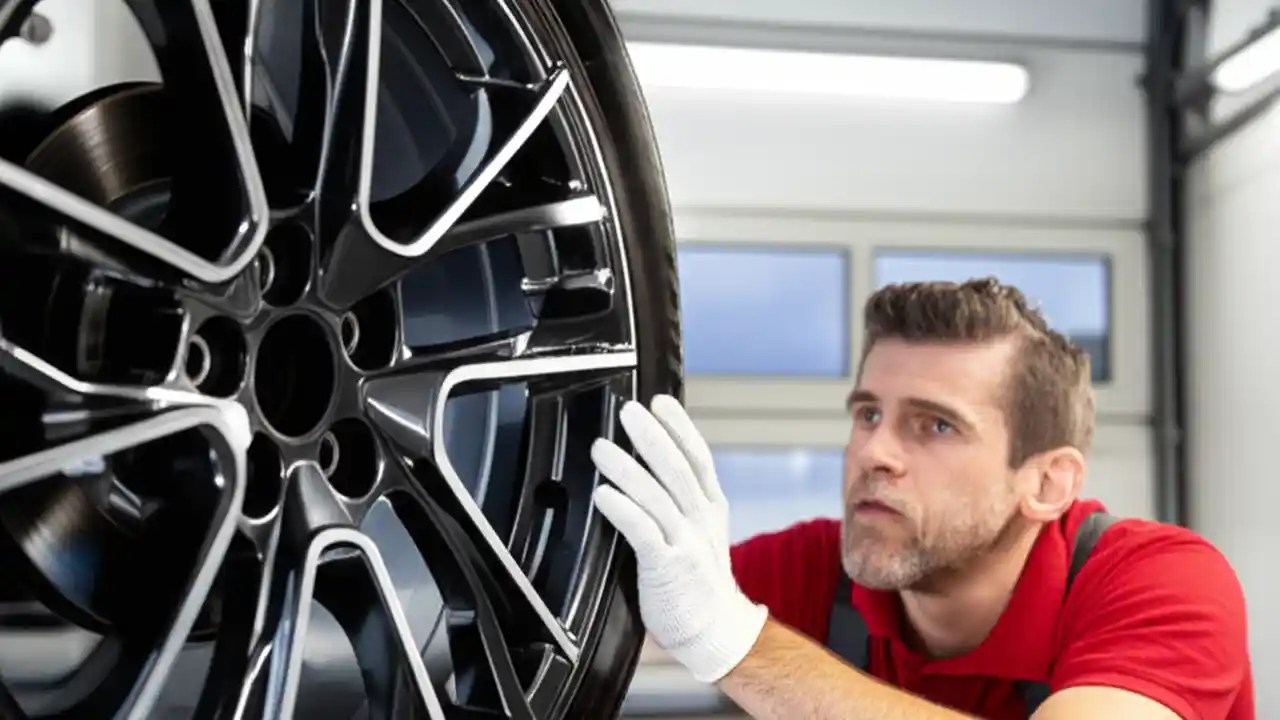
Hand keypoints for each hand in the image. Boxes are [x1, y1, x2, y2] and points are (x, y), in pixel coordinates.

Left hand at [590, 394, 767, 682]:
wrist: (716, 632)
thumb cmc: (698, 581)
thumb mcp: (699, 530)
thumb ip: (678, 500)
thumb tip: (647, 464)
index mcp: (710, 507)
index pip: (697, 457)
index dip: (679, 427)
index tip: (660, 402)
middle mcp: (701, 520)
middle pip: (676, 469)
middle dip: (652, 437)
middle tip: (629, 411)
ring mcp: (686, 543)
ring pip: (656, 497)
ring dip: (627, 469)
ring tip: (602, 448)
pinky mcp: (669, 567)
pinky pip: (643, 533)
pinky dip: (623, 510)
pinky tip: (604, 495)